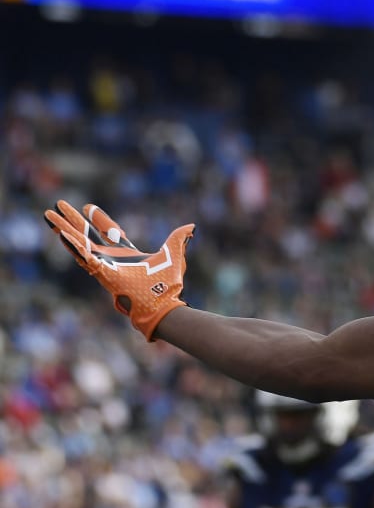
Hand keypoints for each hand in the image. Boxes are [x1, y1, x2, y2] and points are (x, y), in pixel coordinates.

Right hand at [44, 201, 193, 340]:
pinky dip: (72, 245)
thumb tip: (191, 227)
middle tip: (59, 205)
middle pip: (87, 235)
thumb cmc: (168, 284)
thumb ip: (179, 239)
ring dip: (63, 229)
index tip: (89, 207)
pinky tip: (60, 232)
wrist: (163, 303)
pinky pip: (83, 256)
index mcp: (126, 254)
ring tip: (48, 214)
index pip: (109, 233)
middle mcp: (112, 259)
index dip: (99, 219)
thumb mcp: (173, 253)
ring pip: (79, 243)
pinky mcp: (101, 271)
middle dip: (73, 220)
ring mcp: (104, 265)